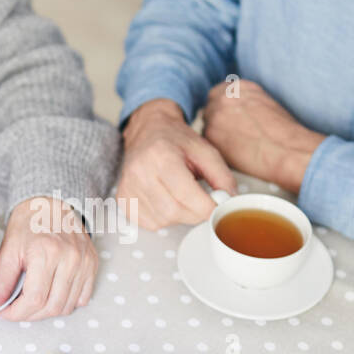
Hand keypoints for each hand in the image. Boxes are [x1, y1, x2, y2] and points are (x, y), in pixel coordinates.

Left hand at [0, 196, 97, 320]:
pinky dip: (66, 303)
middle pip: (51, 307)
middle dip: (30, 315)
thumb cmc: (28, 225)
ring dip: (47, 311)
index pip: (34, 299)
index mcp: (46, 253)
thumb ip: (0, 284)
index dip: (17, 313)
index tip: (5, 312)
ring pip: (66, 307)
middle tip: (17, 308)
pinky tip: (52, 292)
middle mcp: (70, 258)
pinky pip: (82, 299)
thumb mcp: (9, 252)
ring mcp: (84, 262)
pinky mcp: (92, 265)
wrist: (50, 205)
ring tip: (33, 299)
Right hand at [115, 97, 237, 228]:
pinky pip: (150, 223)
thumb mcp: (205, 150)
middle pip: (174, 211)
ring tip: (181, 196)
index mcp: (161, 156)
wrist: (148, 131)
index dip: (207, 207)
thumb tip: (230, 201)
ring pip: (163, 220)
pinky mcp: (124, 200)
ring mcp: (128, 188)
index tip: (217, 206)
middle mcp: (139, 172)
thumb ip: (221, 176)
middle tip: (202, 202)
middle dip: (194, 213)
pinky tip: (167, 200)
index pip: (186, 195)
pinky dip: (164, 218)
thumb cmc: (176, 141)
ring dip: (180, 215)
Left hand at [202, 80, 325, 193]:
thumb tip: (238, 116)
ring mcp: (215, 113)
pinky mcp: (210, 133)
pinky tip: (234, 155)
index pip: (219, 94)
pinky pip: (207, 143)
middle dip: (218, 123)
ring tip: (237, 148)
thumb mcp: (265, 106)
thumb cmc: (284, 133)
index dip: (223, 110)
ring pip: (207, 126)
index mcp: (239, 87)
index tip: (229, 121)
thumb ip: (246, 104)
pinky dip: (217, 150)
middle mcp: (224, 96)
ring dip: (217, 136)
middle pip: (210, 109)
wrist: (287, 150)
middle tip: (231, 137)